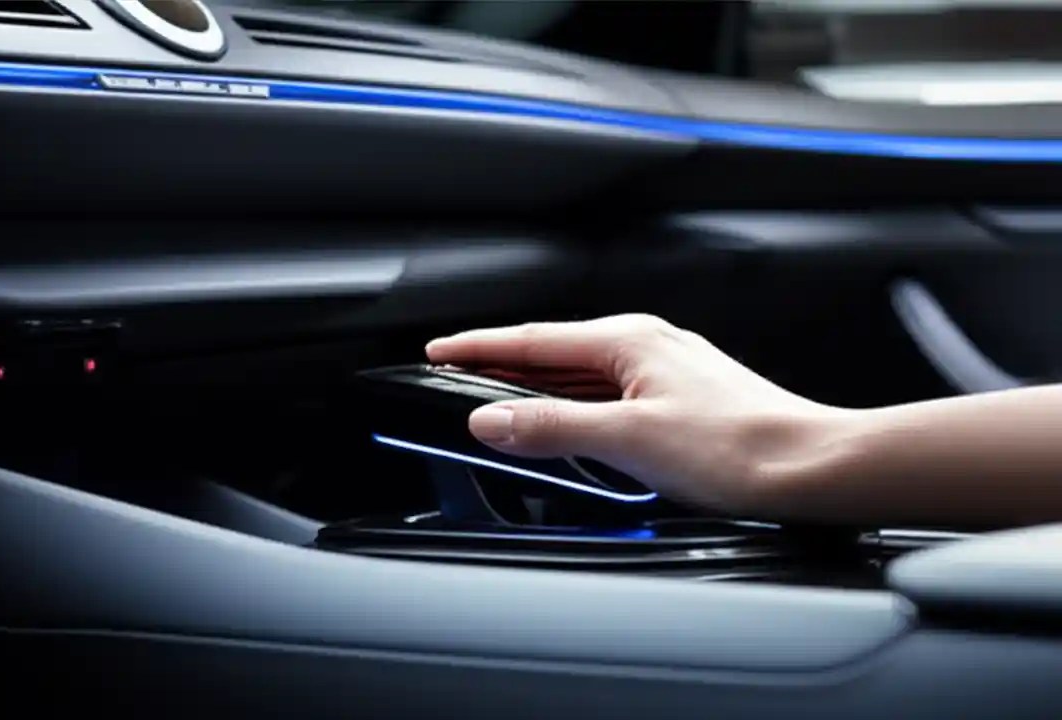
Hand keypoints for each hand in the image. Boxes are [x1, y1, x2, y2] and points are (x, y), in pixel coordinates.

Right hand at [426, 315, 854, 515]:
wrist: (814, 469)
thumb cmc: (742, 447)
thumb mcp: (629, 439)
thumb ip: (552, 427)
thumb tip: (490, 418)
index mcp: (629, 340)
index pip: (533, 340)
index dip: (479, 348)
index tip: (438, 353)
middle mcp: (647, 346)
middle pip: (554, 354)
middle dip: (501, 368)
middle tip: (455, 382)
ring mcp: (665, 372)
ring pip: (581, 377)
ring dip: (536, 392)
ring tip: (496, 407)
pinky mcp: (679, 401)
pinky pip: (606, 396)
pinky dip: (572, 409)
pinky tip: (565, 429)